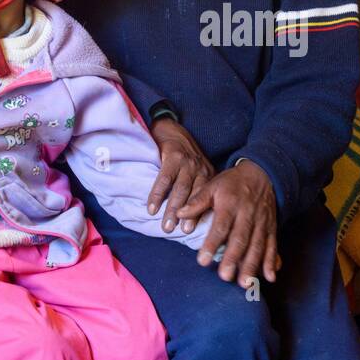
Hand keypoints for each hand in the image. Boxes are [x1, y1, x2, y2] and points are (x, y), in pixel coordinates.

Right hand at [147, 117, 214, 234]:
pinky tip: (152, 208)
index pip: (206, 198)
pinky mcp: (172, 156)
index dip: (201, 215)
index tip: (196, 232)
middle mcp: (200, 168)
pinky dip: (157, 195)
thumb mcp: (196, 168)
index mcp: (207, 174)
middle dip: (188, 216)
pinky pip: (164, 179)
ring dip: (172, 209)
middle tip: (182, 233)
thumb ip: (196, 186)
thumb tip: (193, 215)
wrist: (170, 127)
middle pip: (194, 196)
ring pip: (180, 190)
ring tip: (167, 226)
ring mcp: (187, 162)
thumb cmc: (182, 153)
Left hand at [177, 160, 279, 285]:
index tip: (202, 260)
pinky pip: (272, 245)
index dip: (212, 244)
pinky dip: (271, 261)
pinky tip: (269, 277)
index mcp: (230, 204)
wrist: (262, 173)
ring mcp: (261, 222)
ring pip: (257, 245)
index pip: (220, 226)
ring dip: (252, 265)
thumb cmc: (232, 183)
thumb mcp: (213, 185)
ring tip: (245, 283)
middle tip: (224, 276)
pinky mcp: (271, 227)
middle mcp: (248, 214)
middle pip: (240, 238)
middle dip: (233, 258)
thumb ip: (197, 201)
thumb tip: (179, 214)